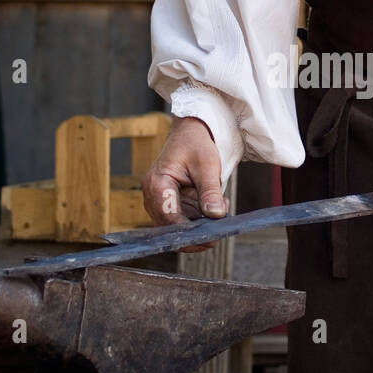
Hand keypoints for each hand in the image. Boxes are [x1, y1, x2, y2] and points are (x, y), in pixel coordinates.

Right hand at [142, 116, 228, 250]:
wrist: (191, 133)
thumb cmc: (195, 144)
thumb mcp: (207, 165)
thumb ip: (210, 191)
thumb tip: (216, 215)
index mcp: (157, 184)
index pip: (169, 218)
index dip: (188, 233)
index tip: (209, 239)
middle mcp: (153, 195)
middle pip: (169, 227)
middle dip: (194, 234)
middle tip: (218, 234)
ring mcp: (160, 201)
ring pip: (176, 227)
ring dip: (198, 227)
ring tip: (220, 213)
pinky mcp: (170, 204)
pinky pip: (182, 220)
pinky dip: (198, 220)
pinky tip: (215, 209)